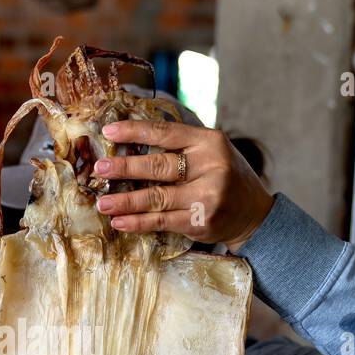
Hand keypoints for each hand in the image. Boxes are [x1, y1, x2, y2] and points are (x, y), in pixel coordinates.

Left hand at [92, 119, 273, 251]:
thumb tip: (131, 143)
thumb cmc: (224, 177)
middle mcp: (211, 168)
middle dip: (125, 168)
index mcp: (210, 142)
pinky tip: (120, 221)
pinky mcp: (200, 222)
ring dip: (125, 201)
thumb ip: (181, 146)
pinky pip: (162, 222)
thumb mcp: (211, 152)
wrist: (254, 214)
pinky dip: (138, 222)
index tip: (108, 132)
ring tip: (103, 202)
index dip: (134, 132)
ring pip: (157, 198)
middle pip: (159, 166)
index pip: (166, 133)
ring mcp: (206, 197)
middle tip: (99, 168)